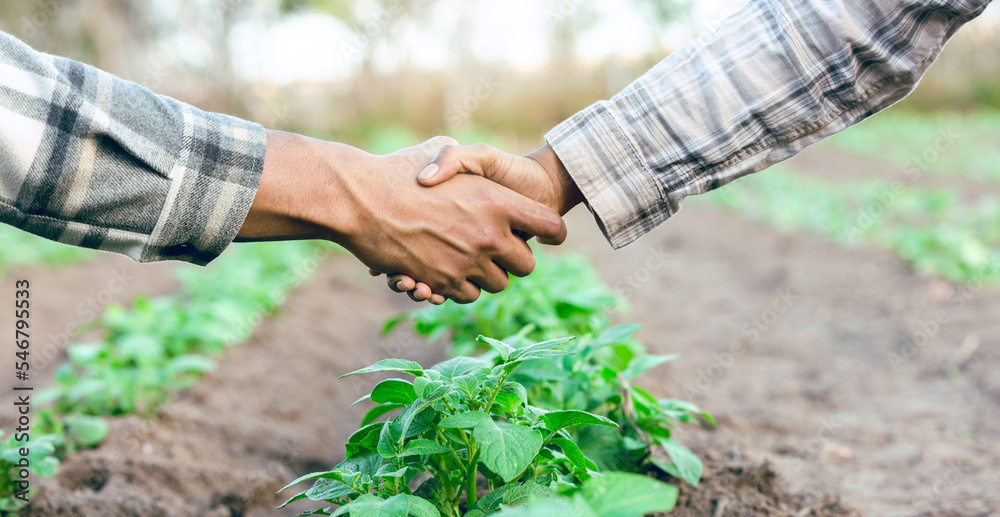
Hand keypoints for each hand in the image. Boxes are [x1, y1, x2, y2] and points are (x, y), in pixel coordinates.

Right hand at [239, 131, 566, 303]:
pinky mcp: (443, 282)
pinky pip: (467, 295)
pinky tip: (447, 268)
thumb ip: (468, 161)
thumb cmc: (398, 171)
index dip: (553, 233)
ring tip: (469, 258)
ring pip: (498, 285)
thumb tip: (483, 174)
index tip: (547, 235)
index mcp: (498, 201)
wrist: (360, 199)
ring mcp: (467, 262)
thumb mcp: (442, 153)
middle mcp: (489, 235)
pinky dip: (460, 287)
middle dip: (515, 260)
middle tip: (499, 249)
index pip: (550, 227)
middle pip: (527, 266)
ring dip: (487, 275)